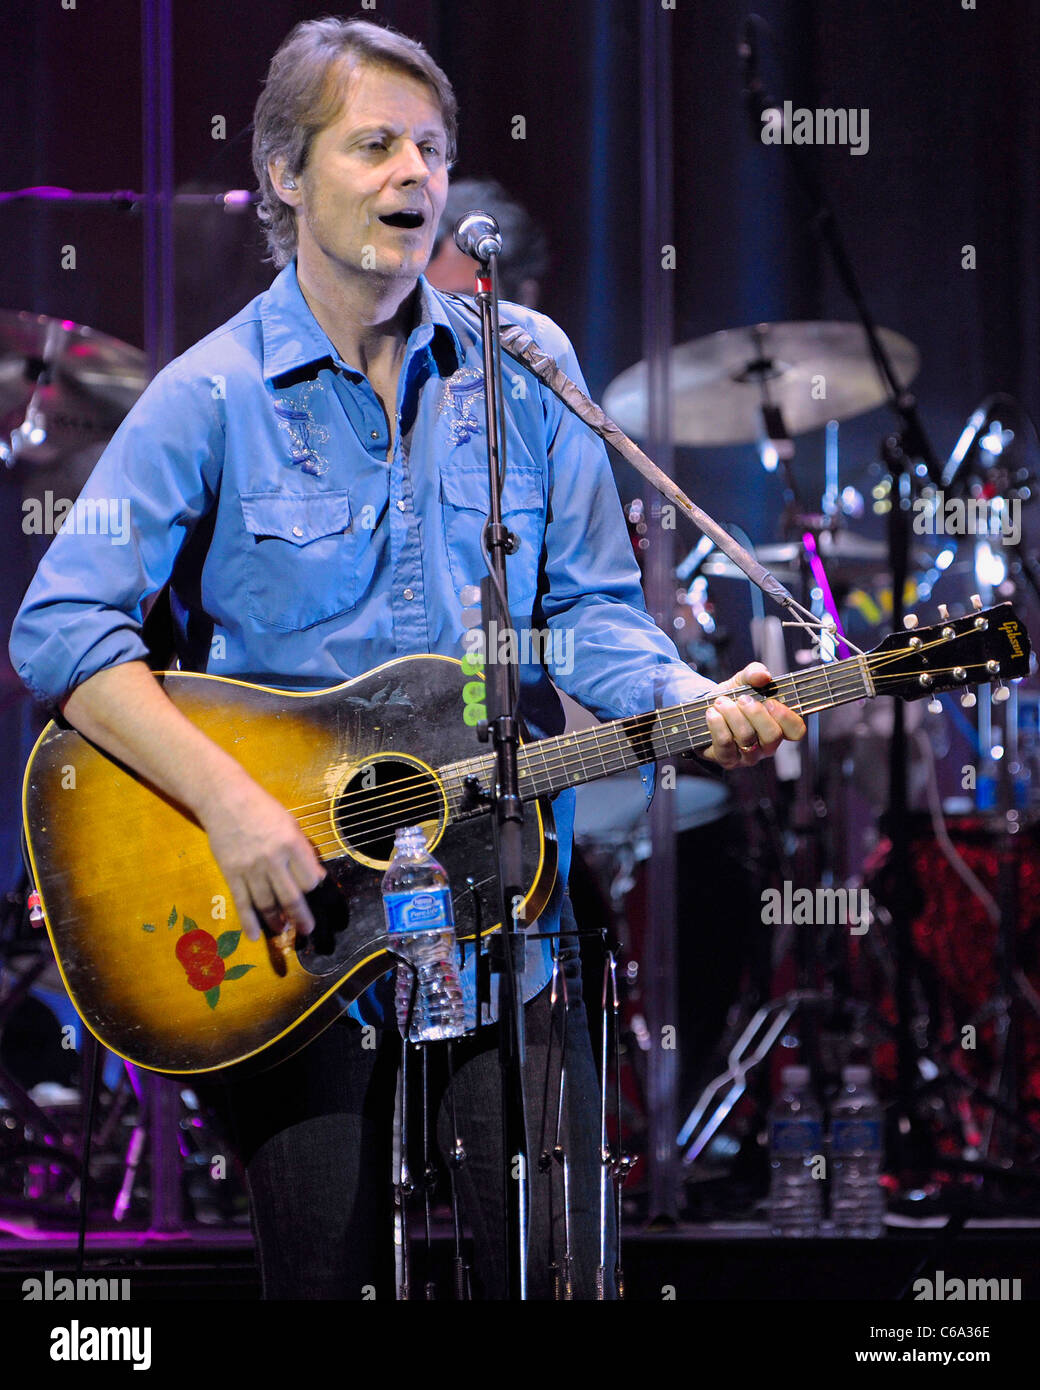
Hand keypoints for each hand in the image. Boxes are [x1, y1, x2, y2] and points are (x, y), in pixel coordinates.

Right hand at [197, 775, 324, 941]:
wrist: (224, 799)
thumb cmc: (262, 809)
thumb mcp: (291, 824)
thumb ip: (304, 851)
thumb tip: (317, 878)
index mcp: (291, 844)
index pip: (309, 879)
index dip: (314, 890)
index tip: (315, 896)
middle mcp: (273, 859)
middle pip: (291, 896)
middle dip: (301, 917)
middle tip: (307, 930)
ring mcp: (250, 868)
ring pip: (267, 903)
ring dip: (276, 921)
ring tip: (283, 930)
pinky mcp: (231, 873)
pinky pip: (242, 902)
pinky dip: (249, 921)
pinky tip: (255, 936)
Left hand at [701, 662, 805, 769]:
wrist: (706, 710)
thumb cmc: (733, 697)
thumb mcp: (744, 680)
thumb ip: (755, 673)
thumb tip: (763, 676)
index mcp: (779, 727)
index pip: (796, 731)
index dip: (786, 717)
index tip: (770, 702)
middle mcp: (767, 745)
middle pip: (772, 735)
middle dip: (755, 713)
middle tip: (741, 699)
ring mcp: (749, 756)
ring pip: (746, 738)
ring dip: (732, 714)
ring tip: (721, 702)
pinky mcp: (728, 760)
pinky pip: (725, 744)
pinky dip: (717, 724)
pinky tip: (712, 713)